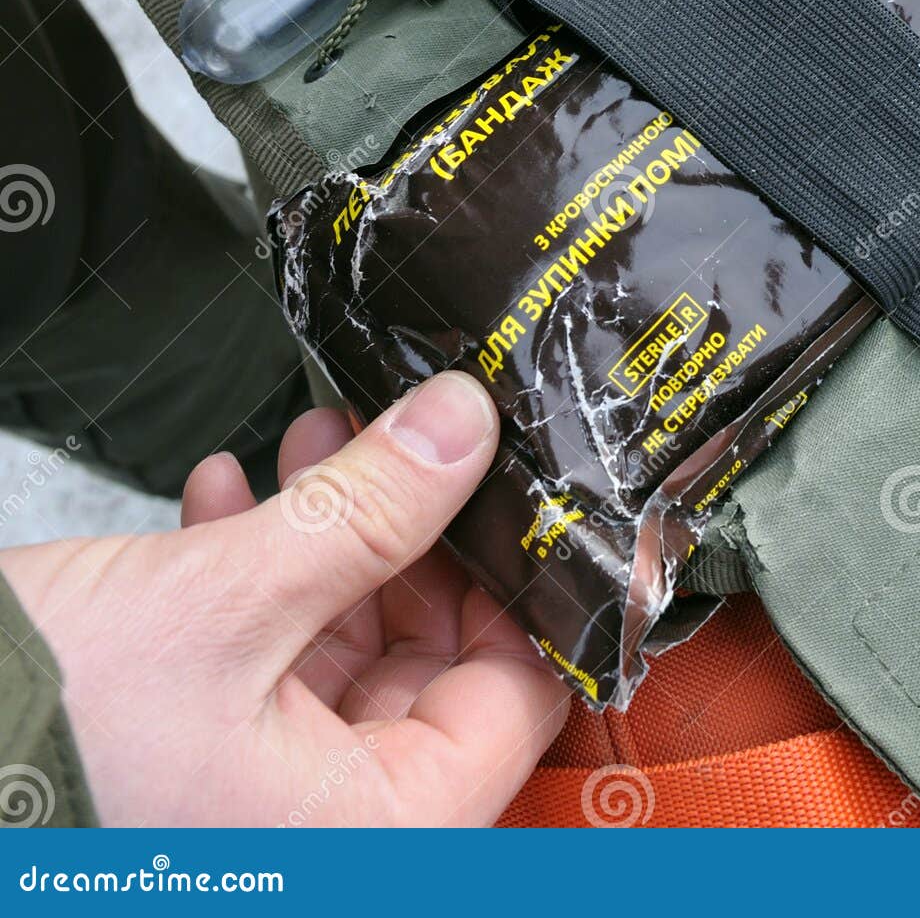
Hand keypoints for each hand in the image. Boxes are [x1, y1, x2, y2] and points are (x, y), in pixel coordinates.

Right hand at [1, 373, 567, 826]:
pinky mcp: (197, 767)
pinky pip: (267, 663)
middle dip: (410, 536)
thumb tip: (466, 428)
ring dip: (332, 539)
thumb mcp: (228, 602)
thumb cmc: (33, 742)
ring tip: (312, 445)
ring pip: (346, 650)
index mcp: (373, 837)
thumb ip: (370, 512)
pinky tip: (223, 496)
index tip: (515, 486)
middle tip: (403, 442)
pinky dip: (257, 575)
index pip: (517, 703)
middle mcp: (327, 839)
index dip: (521, 582)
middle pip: (434, 667)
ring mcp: (260, 807)